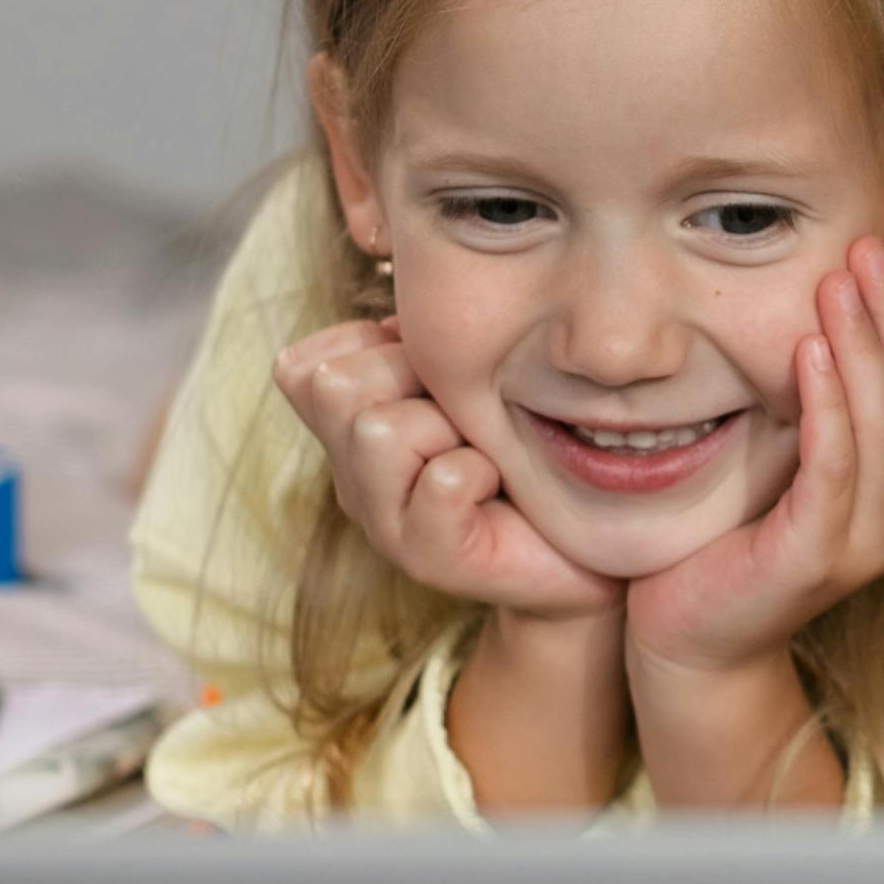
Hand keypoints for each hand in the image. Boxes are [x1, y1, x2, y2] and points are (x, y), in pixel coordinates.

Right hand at [275, 316, 615, 619]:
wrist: (582, 553)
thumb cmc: (525, 455)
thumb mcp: (465, 384)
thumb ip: (420, 346)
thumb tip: (398, 322)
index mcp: (349, 436)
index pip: (301, 368)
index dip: (366, 347)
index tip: (428, 378)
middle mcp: (352, 482)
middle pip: (333, 386)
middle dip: (410, 377)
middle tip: (462, 419)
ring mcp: (384, 526)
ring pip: (378, 429)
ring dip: (447, 427)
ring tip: (481, 452)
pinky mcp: (429, 561)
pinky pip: (443, 480)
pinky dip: (480, 472)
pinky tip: (497, 487)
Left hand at [624, 239, 883, 677]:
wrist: (695, 643)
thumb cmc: (733, 545)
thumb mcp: (789, 464)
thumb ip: (824, 411)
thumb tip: (832, 314)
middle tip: (868, 247)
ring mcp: (868, 542)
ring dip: (864, 343)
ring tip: (838, 281)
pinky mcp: (818, 558)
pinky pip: (834, 466)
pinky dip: (828, 404)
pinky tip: (809, 349)